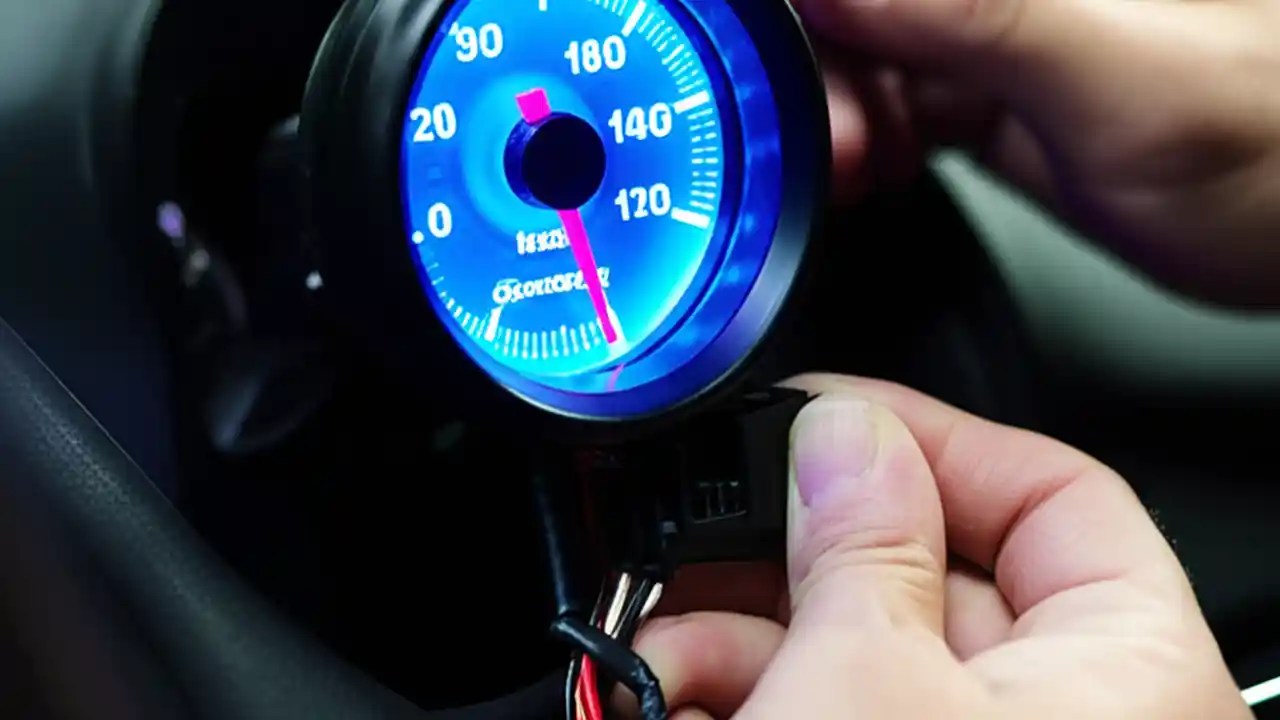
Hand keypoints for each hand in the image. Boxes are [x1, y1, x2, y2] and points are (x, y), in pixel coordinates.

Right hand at [623, 375, 1251, 718]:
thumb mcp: (866, 689)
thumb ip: (861, 543)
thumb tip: (844, 430)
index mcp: (1134, 679)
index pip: (1058, 493)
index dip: (935, 437)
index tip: (829, 419)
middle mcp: (1077, 717)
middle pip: (932, 575)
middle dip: (794, 555)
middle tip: (712, 530)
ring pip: (865, 654)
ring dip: (747, 636)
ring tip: (663, 644)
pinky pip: (841, 712)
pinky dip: (756, 695)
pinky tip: (676, 694)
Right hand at [801, 0, 1279, 306]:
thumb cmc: (1277, 140)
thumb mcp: (1119, 73)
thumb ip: (964, 13)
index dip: (791, 13)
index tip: (746, 59)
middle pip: (848, 7)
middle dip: (809, 62)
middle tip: (822, 133)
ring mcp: (991, 22)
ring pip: (856, 44)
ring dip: (832, 109)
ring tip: (860, 162)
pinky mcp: (988, 79)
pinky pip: (890, 90)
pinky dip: (865, 136)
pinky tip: (875, 165)